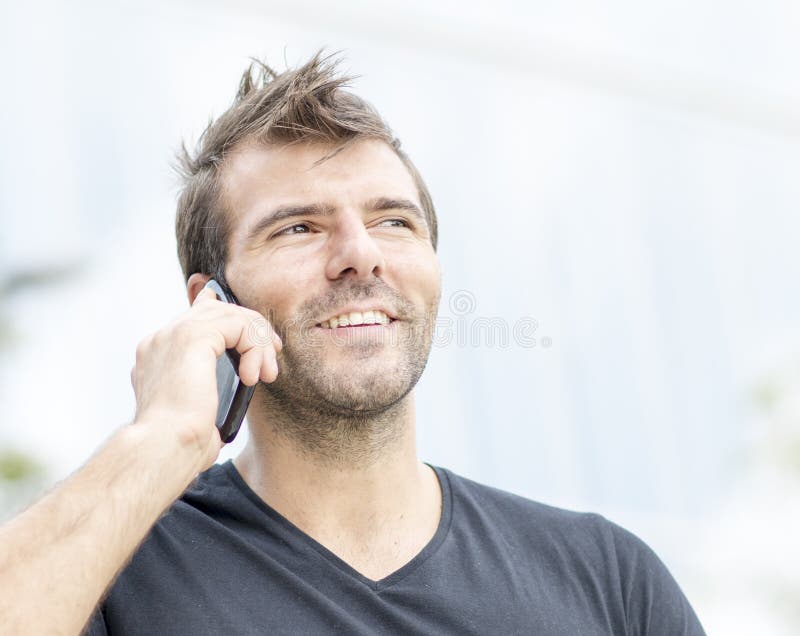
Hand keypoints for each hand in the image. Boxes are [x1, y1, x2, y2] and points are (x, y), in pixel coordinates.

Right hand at [130, 287, 281, 469]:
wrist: (163, 450)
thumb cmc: (179, 444)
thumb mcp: (199, 412)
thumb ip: (212, 388)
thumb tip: (239, 382)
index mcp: (157, 355)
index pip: (196, 318)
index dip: (234, 327)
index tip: (257, 353)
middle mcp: (161, 340)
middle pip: (216, 310)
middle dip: (251, 331)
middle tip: (270, 361)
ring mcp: (172, 334)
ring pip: (230, 314)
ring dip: (258, 342)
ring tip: (266, 373)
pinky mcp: (192, 336)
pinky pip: (238, 324)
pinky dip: (254, 346)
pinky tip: (253, 374)